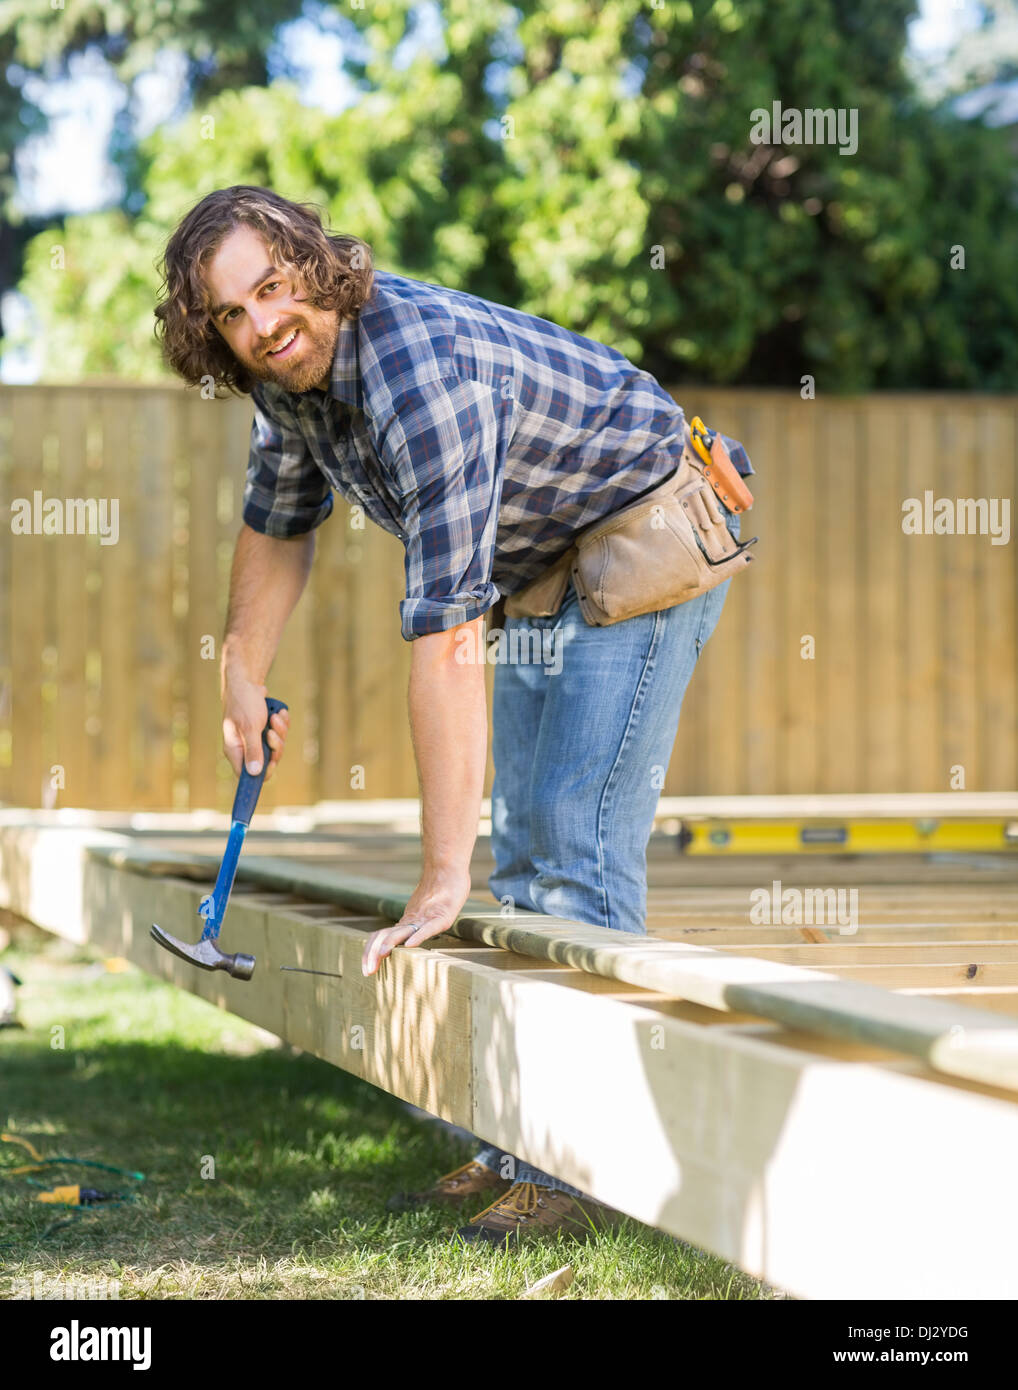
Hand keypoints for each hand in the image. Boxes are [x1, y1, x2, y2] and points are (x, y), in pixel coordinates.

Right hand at [221, 669, 289, 783]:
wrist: (246, 682)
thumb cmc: (243, 703)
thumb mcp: (249, 727)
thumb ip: (253, 750)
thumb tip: (254, 773)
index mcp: (235, 750)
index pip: (247, 775)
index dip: (262, 773)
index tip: (273, 761)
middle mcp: (245, 747)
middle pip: (268, 761)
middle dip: (275, 745)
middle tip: (272, 732)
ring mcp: (256, 739)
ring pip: (276, 747)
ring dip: (280, 731)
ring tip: (275, 717)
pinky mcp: (265, 731)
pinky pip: (280, 735)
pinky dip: (282, 724)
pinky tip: (278, 713)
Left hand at [361, 868, 471, 975]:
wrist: (447, 870)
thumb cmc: (439, 893)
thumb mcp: (423, 914)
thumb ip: (415, 926)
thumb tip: (406, 941)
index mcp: (405, 923)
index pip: (380, 937)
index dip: (370, 951)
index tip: (366, 968)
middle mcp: (411, 921)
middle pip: (385, 936)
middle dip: (374, 953)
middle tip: (368, 971)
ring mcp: (425, 918)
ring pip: (402, 931)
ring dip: (389, 944)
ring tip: (381, 956)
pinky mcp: (441, 917)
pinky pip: (428, 928)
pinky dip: (418, 936)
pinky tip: (410, 945)